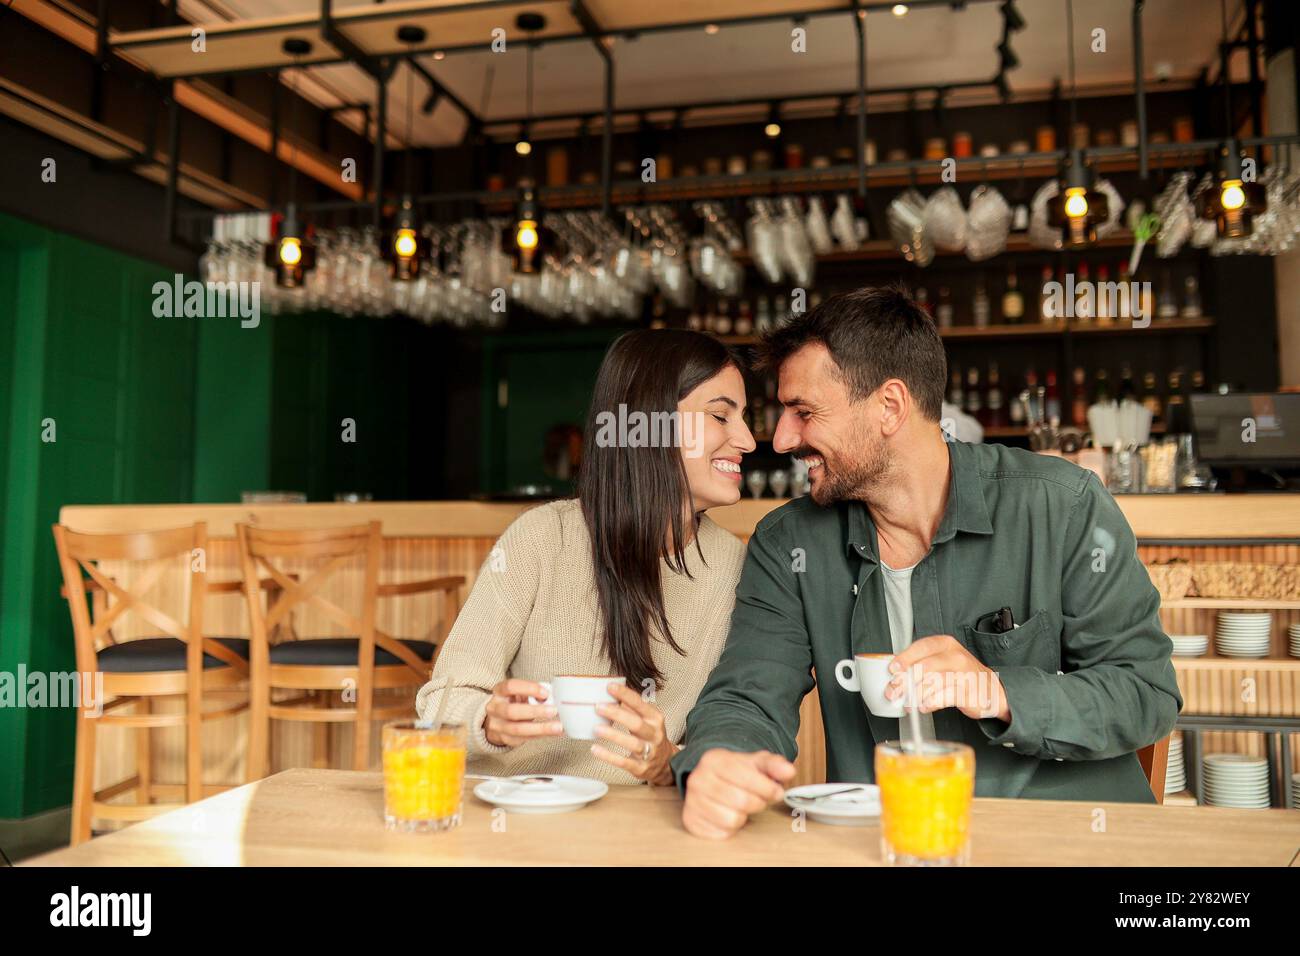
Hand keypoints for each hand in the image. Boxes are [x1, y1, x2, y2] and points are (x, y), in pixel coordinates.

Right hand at [483, 678, 563, 747]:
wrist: (497, 719)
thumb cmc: (513, 702)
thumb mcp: (519, 693)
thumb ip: (533, 693)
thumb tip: (553, 696)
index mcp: (499, 692)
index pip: (510, 687)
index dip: (529, 688)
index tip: (545, 693)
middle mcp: (494, 708)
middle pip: (512, 711)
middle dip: (535, 711)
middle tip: (553, 711)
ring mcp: (497, 726)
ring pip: (518, 729)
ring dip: (540, 728)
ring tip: (558, 726)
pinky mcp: (505, 739)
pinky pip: (523, 739)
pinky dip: (540, 735)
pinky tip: (553, 732)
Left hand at [591, 683, 675, 784]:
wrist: (666, 763)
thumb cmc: (651, 736)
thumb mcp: (646, 719)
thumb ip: (631, 707)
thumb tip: (612, 691)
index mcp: (655, 718)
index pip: (640, 704)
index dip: (625, 695)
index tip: (609, 687)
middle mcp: (654, 734)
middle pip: (636, 723)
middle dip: (617, 714)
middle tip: (598, 707)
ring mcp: (649, 752)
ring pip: (632, 743)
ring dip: (614, 735)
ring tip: (596, 728)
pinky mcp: (641, 768)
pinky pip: (625, 762)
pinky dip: (609, 756)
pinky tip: (595, 749)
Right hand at [680, 749, 794, 839]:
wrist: (712, 779)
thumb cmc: (737, 772)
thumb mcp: (757, 762)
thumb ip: (774, 765)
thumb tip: (788, 771)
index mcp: (714, 760)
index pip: (746, 778)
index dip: (767, 788)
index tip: (776, 791)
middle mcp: (698, 779)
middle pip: (741, 801)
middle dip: (758, 803)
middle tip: (759, 799)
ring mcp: (692, 800)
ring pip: (732, 819)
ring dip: (744, 816)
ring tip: (741, 806)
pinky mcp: (691, 820)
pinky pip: (721, 833)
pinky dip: (730, 827)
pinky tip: (728, 813)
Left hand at [886, 635, 1010, 721]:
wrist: (991, 690)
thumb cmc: (961, 673)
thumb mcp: (943, 659)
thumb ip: (922, 662)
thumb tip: (896, 673)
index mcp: (946, 644)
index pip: (922, 647)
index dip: (905, 658)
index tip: (892, 669)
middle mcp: (955, 657)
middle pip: (924, 667)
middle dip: (905, 681)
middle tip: (893, 692)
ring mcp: (963, 674)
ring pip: (933, 682)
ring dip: (915, 695)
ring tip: (907, 703)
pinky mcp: (968, 692)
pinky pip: (944, 697)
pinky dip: (930, 702)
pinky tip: (923, 706)